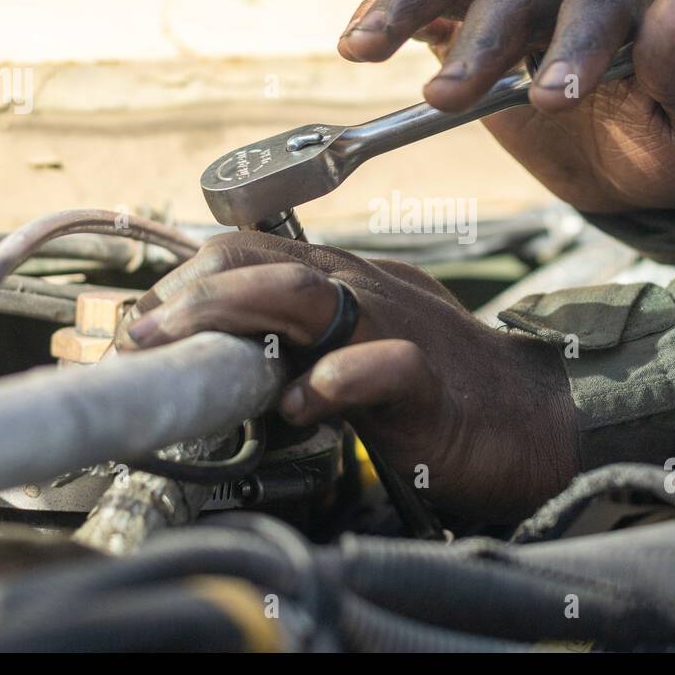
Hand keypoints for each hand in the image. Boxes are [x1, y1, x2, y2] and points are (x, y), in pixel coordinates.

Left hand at [117, 232, 577, 520]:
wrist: (535, 420)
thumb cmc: (441, 392)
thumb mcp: (352, 357)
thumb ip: (295, 351)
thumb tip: (216, 364)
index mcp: (343, 282)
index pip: (248, 253)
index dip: (184, 281)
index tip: (140, 327)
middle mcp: (363, 290)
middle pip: (262, 258)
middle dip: (188, 289)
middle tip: (140, 337)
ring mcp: (397, 327)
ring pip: (306, 290)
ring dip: (229, 312)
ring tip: (179, 347)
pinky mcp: (429, 379)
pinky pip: (381, 365)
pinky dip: (332, 382)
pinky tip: (299, 407)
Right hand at [338, 0, 674, 212]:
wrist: (637, 165)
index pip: (601, 0)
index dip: (575, 43)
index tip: (551, 98)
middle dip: (484, 43)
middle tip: (449, 100)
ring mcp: (514, 5)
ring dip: (408, 6)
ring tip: (365, 47)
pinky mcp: (469, 32)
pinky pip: (424, 6)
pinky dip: (385, 14)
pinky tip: (354, 41)